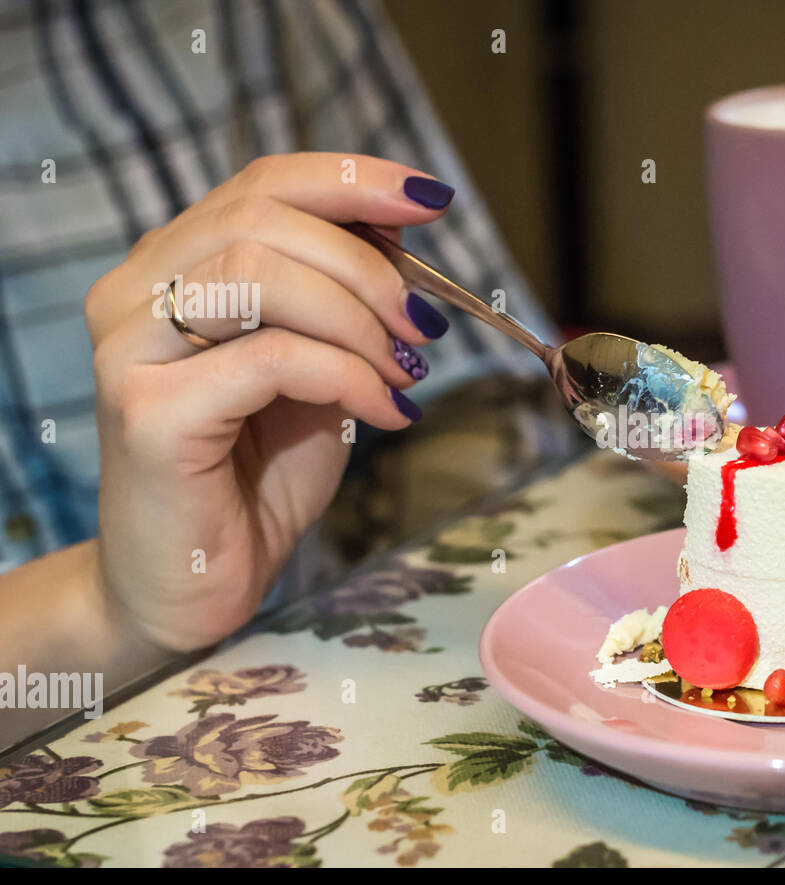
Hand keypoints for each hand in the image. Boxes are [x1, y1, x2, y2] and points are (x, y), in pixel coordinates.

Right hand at [83, 153, 454, 649]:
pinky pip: (272, 358)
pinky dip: (348, 377)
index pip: (261, 184)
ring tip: (405, 370)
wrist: (196, 583)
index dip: (351, 180)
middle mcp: (136, 293)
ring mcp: (132, 349)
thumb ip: (338, 301)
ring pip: (258, 273)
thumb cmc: (254, 475)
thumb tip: (397, 231)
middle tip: (425, 327)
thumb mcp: (316, 369)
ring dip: (358, 319)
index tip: (431, 198)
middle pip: (262, 217)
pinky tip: (387, 411)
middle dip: (368, 265)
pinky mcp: (148, 411)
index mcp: (173, 267)